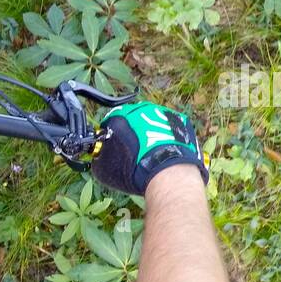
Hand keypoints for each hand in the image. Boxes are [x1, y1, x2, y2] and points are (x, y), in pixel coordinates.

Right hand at [90, 101, 207, 195]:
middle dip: (132, 132)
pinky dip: (167, 137)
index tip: (113, 147)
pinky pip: (170, 128)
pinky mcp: (181, 121)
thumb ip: (99, 157)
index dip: (110, 135)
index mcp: (119, 115)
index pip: (111, 121)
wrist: (167, 172)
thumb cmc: (134, 170)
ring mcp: (163, 113)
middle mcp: (141, 109)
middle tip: (133, 152)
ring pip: (153, 122)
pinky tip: (166, 152)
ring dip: (151, 133)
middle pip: (133, 119)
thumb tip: (99, 157)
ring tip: (152, 154)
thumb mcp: (103, 169)